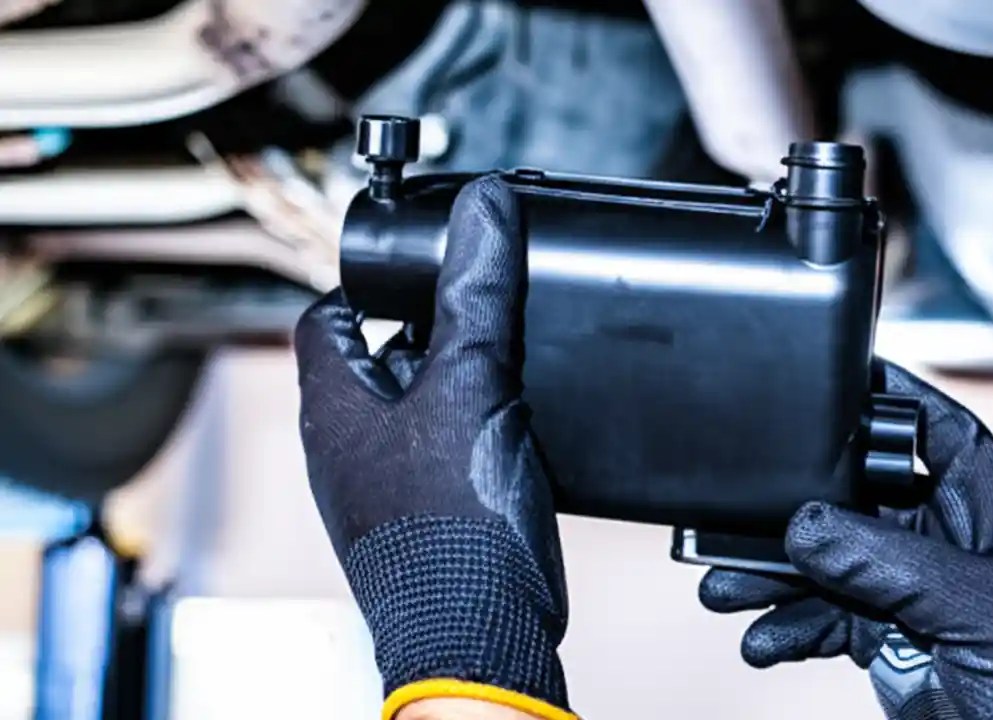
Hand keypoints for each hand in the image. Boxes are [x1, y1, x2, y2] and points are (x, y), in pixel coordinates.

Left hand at [295, 177, 573, 719]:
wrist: (480, 632)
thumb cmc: (451, 529)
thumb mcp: (472, 386)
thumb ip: (475, 295)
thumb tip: (480, 210)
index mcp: (335, 403)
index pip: (328, 313)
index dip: (373, 282)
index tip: (421, 266)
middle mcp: (349, 444)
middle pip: (381, 355)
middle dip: (434, 330)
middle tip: (485, 314)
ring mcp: (386, 484)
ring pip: (418, 405)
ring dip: (462, 383)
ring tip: (510, 370)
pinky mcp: (429, 515)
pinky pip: (446, 450)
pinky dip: (479, 430)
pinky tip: (521, 431)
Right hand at [701, 361, 992, 718]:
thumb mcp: (975, 608)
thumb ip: (888, 561)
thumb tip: (807, 526)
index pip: (942, 431)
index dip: (895, 399)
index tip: (840, 374)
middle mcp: (953, 542)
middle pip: (861, 498)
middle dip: (800, 507)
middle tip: (742, 511)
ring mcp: (917, 590)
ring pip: (830, 559)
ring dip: (775, 573)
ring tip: (725, 588)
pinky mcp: (889, 635)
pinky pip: (824, 615)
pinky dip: (788, 626)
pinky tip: (764, 640)